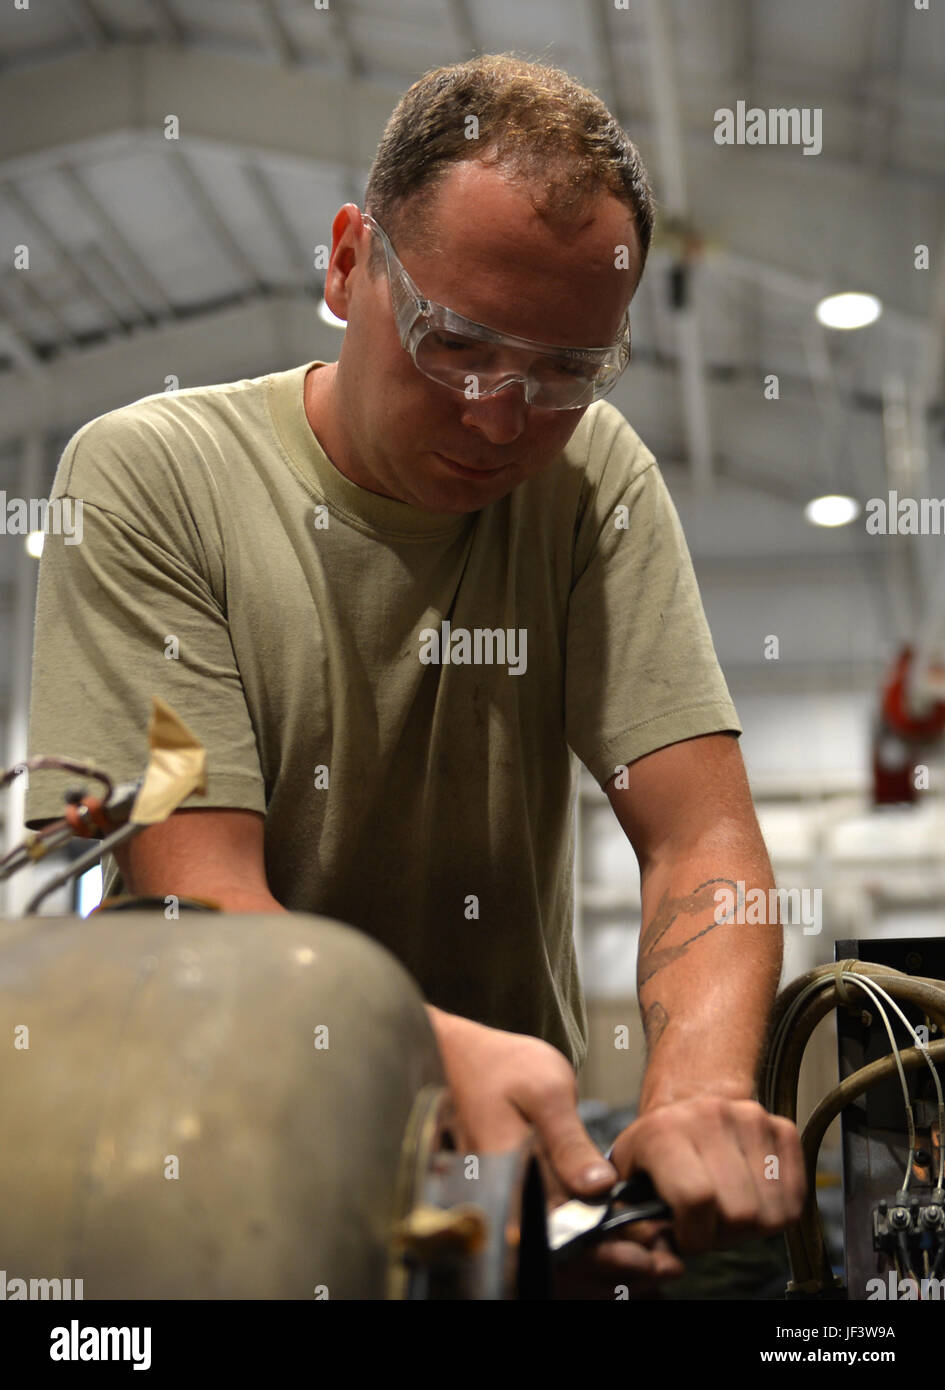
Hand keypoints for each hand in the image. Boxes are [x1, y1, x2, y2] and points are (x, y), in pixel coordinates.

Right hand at [427, 1008, 684, 1297]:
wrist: (463, 1058)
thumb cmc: (502, 1066)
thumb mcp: (545, 1091)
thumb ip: (570, 1142)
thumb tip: (598, 1188)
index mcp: (508, 1178)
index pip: (558, 1234)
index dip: (605, 1253)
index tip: (650, 1255)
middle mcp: (502, 1202)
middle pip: (560, 1255)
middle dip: (613, 1266)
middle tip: (664, 1265)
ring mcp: (505, 1205)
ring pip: (555, 1254)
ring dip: (602, 1265)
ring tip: (652, 1263)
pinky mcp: (513, 1201)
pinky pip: (549, 1240)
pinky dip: (585, 1251)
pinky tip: (619, 1247)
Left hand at [609, 1095, 805, 1253]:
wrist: (688, 1099)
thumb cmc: (657, 1150)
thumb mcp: (628, 1178)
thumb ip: (635, 1222)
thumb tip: (661, 1250)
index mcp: (663, 1131)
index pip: (696, 1198)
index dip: (694, 1234)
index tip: (686, 1235)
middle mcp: (710, 1117)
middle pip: (740, 1213)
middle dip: (723, 1233)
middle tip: (707, 1221)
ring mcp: (752, 1118)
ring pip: (771, 1213)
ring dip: (750, 1226)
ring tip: (726, 1206)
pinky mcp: (782, 1127)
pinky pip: (795, 1198)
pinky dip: (775, 1211)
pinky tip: (750, 1195)